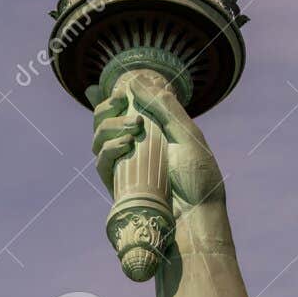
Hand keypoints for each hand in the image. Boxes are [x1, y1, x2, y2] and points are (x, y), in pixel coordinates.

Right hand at [91, 80, 225, 223]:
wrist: (198, 215)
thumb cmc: (199, 177)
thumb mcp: (187, 136)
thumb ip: (165, 108)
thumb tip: (135, 81)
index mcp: (151, 134)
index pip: (122, 111)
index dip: (114, 99)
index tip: (122, 93)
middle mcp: (134, 149)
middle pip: (103, 122)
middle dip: (107, 109)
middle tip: (122, 104)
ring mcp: (124, 167)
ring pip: (98, 139)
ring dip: (110, 126)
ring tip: (134, 129)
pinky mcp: (118, 185)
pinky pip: (101, 162)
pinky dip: (108, 149)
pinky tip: (125, 145)